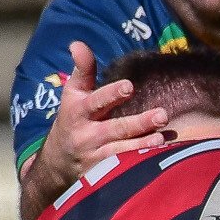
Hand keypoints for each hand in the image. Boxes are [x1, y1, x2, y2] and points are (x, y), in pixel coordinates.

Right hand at [30, 42, 170, 199]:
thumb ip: (82, 71)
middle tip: (162, 115)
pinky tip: (160, 158)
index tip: (129, 86)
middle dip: (138, 122)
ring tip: (162, 138)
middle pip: (116, 129)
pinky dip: (142, 163)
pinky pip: (125, 169)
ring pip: (122, 151)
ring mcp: (96, 158)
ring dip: (144, 145)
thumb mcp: (73, 95)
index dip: (111, 94)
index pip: (95, 102)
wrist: (57, 164)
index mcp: (77, 112)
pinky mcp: (104, 176)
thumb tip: (78, 43)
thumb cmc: (72, 121)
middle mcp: (87, 135)